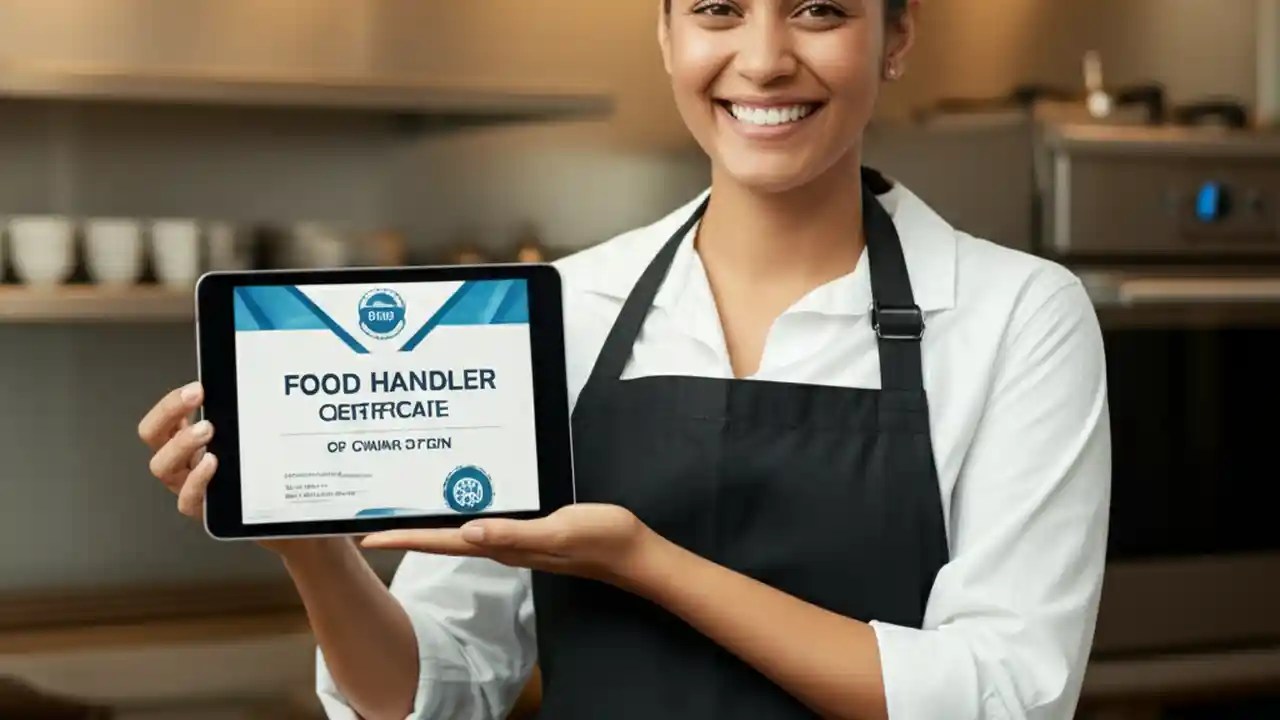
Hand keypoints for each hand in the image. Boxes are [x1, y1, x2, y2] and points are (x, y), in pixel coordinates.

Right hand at [137, 381, 314, 555]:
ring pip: (163, 466)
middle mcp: (180, 461)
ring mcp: (187, 485)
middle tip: (196, 400)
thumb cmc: (253, 470)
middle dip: (169, 412)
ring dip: (182, 443)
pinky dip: (197, 481)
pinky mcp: (202, 509)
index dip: (171, 403)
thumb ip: (238, 419)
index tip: (197, 388)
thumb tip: (250, 386)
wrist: (271, 514)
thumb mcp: (242, 439)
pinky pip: (187, 499)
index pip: (162, 418)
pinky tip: (212, 465)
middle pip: (152, 435)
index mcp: (185, 440)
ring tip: (206, 430)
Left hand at [361, 504, 657, 586]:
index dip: (406, 540)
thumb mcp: (558, 531)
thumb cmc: (600, 539)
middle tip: (374, 522)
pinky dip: (465, 518)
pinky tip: (462, 509)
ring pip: (462, 533)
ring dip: (432, 526)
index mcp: (505, 545)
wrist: (632, 552)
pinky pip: (488, 526)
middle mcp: (504, 545)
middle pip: (444, 540)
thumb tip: (469, 532)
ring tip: (404, 514)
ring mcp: (517, 541)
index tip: (370, 539)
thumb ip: (514, 533)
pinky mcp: (531, 533)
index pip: (445, 542)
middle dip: (408, 532)